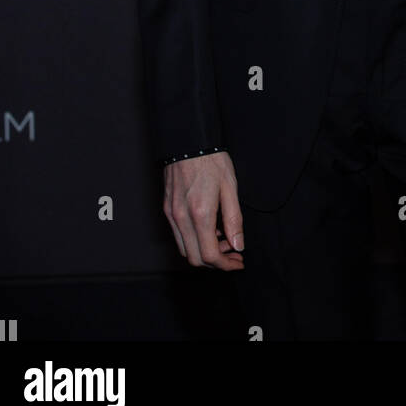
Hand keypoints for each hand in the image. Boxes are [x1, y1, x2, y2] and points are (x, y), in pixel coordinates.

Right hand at [163, 151, 244, 269]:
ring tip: (223, 239)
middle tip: (233, 254)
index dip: (226, 265)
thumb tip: (238, 245)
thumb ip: (234, 219)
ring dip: (204, 252)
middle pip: (195, 259)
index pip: (210, 256)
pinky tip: (208, 229)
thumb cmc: (211, 160)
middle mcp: (182, 218)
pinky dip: (193, 240)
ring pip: (185, 249)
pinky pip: (179, 235)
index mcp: (200, 214)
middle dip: (216, 263)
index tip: (238, 261)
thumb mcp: (230, 187)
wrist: (188, 140)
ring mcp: (171, 214)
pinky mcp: (167, 209)